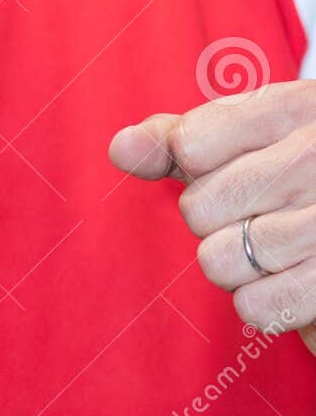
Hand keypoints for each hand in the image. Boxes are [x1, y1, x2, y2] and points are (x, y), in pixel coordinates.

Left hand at [108, 81, 315, 356]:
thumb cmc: (290, 171)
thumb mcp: (243, 136)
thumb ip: (175, 140)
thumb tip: (120, 148)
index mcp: (293, 109)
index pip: (188, 145)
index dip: (194, 165)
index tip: (228, 164)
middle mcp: (314, 157)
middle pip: (197, 208)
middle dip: (214, 219)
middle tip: (258, 211)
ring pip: (218, 260)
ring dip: (233, 263)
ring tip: (273, 245)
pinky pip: (253, 306)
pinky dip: (259, 301)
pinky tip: (285, 277)